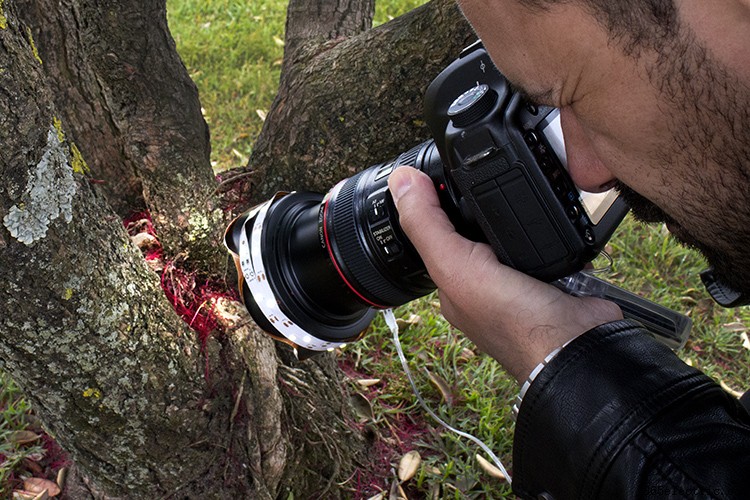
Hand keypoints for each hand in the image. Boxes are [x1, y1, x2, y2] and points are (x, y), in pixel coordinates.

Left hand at [388, 167, 622, 381]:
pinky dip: (548, 221)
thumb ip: (427, 225)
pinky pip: (546, 236)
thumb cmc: (515, 321)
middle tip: (480, 165)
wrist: (580, 345)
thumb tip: (401, 179)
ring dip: (514, 208)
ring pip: (510, 230)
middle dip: (476, 200)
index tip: (435, 167)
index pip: (434, 233)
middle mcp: (485, 281)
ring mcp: (521, 277)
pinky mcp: (555, 272)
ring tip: (514, 178)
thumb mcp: (455, 266)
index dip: (431, 201)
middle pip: (474, 228)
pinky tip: (548, 207)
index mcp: (454, 282)